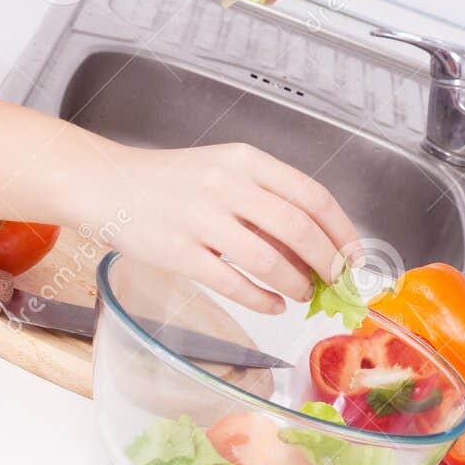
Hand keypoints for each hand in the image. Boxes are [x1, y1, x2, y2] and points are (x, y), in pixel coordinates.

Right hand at [87, 140, 359, 315]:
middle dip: (326, 262)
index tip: (354, 255)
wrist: (110, 184)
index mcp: (245, 159)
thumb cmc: (173, 180)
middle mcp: (226, 183)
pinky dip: (262, 300)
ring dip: (296, 284)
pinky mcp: (178, 253)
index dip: (341, 230)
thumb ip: (267, 199)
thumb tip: (317, 246)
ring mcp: (200, 218)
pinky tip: (272, 305)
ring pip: (268, 260)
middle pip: (297, 228)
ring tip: (302, 294)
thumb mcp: (224, 171)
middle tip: (335, 282)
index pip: (311, 195)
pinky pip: (233, 284)